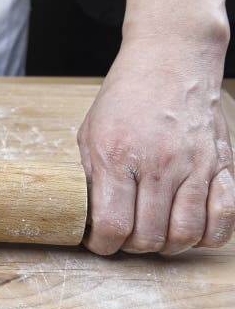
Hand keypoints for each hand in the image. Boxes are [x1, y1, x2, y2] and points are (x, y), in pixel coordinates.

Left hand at [78, 34, 234, 255]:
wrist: (171, 60)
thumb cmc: (126, 96)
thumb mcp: (89, 132)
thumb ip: (89, 175)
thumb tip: (87, 215)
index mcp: (116, 157)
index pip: (112, 225)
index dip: (102, 245)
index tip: (99, 242)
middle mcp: (158, 164)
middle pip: (149, 237)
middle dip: (131, 247)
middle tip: (125, 236)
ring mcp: (194, 166)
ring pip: (185, 235)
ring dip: (166, 246)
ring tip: (154, 233)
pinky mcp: (221, 165)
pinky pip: (224, 219)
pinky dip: (206, 235)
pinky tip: (188, 228)